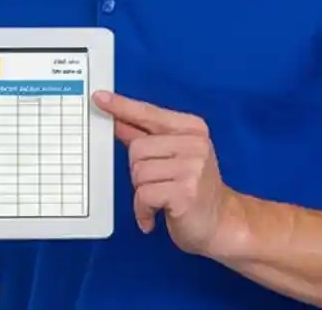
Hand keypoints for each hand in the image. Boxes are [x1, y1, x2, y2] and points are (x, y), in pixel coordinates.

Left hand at [93, 91, 242, 256]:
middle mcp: (195, 143)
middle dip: (138, 171)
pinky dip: (143, 211)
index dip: (123, 107)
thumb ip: (145, 137)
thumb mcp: (172, 158)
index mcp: (192, 129)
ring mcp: (193, 167)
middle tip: (158, 186)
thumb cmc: (192, 190)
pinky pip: (144, 195)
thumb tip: (117, 120)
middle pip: (137, 148)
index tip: (100, 97)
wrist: (221, 223)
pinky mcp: (186, 192)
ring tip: (160, 200)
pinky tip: (153, 217)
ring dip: (142, 193)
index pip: (150, 113)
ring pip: (138, 173)